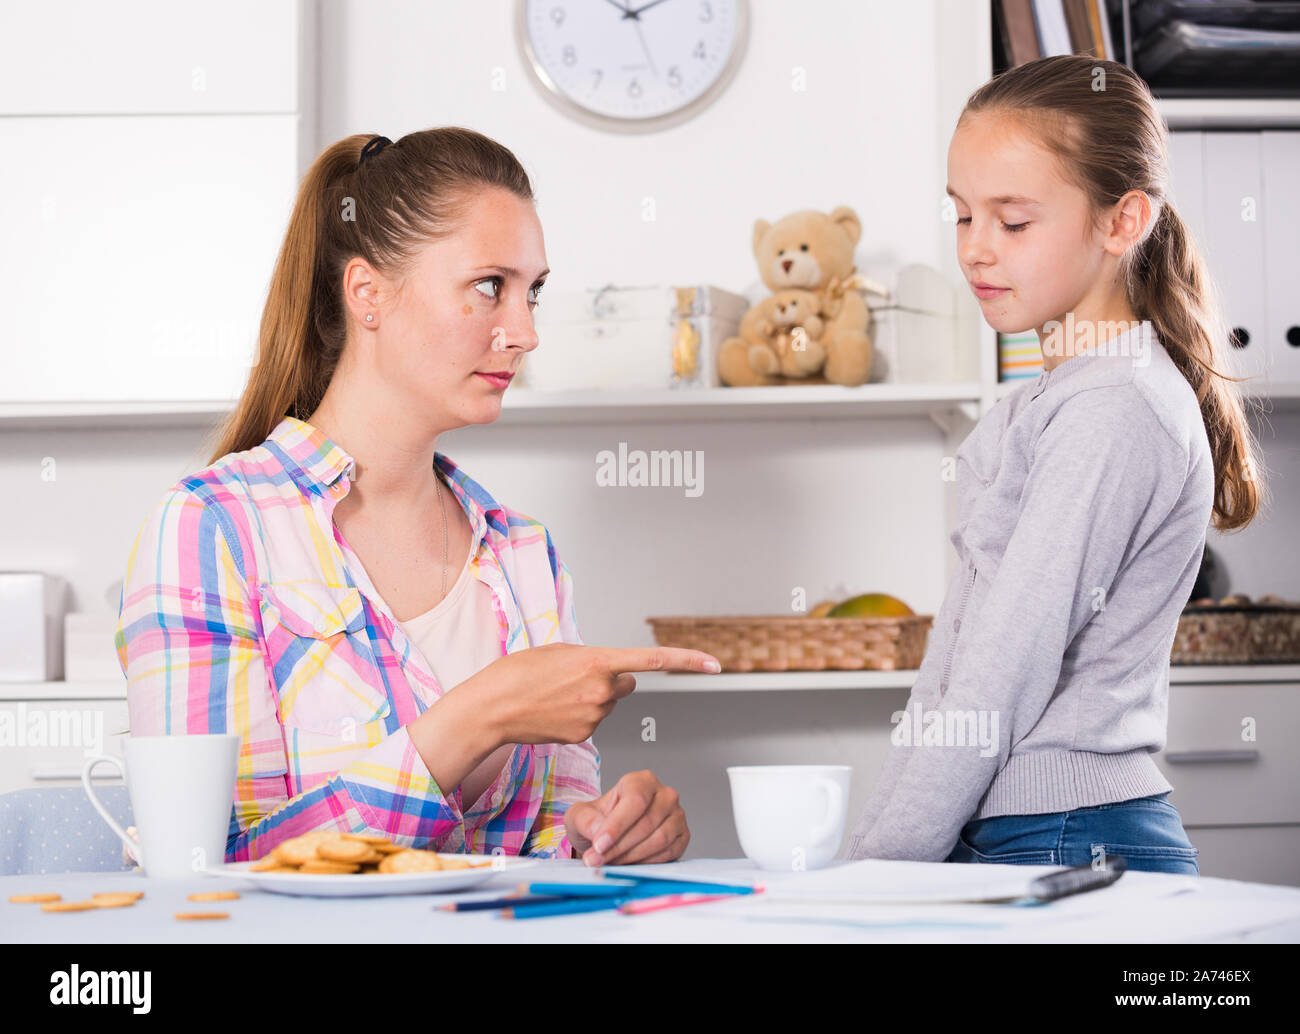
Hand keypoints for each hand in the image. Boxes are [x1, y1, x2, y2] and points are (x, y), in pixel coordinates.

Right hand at [474, 643, 720, 746]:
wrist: (491, 709)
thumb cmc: (519, 673)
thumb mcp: (560, 652)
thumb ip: (594, 660)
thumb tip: (616, 676)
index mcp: (598, 662)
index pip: (655, 661)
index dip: (689, 661)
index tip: (717, 665)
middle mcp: (603, 691)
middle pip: (626, 683)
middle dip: (611, 679)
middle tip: (574, 678)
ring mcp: (595, 717)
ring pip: (608, 703)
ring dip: (591, 698)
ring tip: (555, 695)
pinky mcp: (584, 737)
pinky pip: (593, 721)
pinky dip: (578, 716)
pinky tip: (553, 713)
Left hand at [564, 769, 688, 865]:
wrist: (610, 834)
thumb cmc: (598, 820)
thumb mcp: (581, 816)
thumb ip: (586, 820)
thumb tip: (597, 832)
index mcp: (641, 781)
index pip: (634, 801)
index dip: (616, 826)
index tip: (598, 846)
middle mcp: (665, 794)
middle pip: (646, 823)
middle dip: (619, 847)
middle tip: (597, 861)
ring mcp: (677, 815)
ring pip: (659, 840)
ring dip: (631, 857)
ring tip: (609, 863)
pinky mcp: (682, 836)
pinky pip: (669, 853)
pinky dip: (646, 863)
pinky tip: (627, 865)